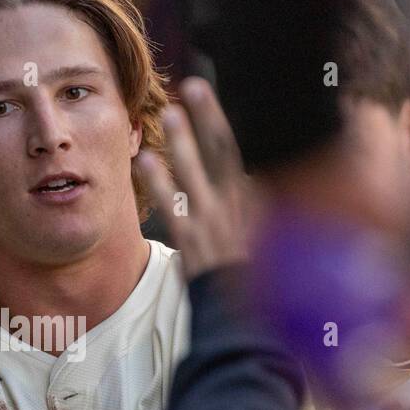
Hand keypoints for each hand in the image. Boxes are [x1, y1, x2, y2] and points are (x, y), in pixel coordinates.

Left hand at [137, 77, 263, 280]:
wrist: (245, 324)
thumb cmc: (254, 283)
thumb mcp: (265, 241)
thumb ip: (255, 208)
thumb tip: (250, 180)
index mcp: (259, 204)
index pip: (243, 156)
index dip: (225, 125)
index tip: (210, 96)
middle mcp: (240, 209)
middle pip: (225, 153)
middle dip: (210, 118)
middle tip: (195, 85)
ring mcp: (216, 226)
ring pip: (198, 175)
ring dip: (182, 142)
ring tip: (167, 112)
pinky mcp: (194, 245)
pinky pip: (174, 209)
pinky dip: (159, 184)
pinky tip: (144, 160)